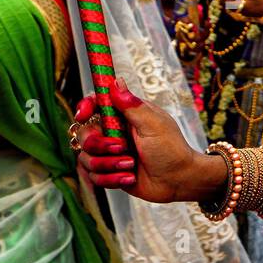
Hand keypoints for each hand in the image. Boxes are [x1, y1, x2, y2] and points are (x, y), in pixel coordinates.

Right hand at [73, 80, 226, 204]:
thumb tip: (117, 81)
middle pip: (83, 134)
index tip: (83, 115)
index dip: (85, 108)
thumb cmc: (172, 150)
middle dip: (99, 145)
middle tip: (121, 148)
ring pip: (86, 158)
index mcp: (124, 117)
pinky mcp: (109, 172)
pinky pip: (93, 177)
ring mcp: (110, 154)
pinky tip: (129, 178)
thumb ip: (132, 105)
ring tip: (131, 166)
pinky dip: (110, 180)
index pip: (95, 105)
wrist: (179, 181)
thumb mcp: (154, 125)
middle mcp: (114, 134)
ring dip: (109, 165)